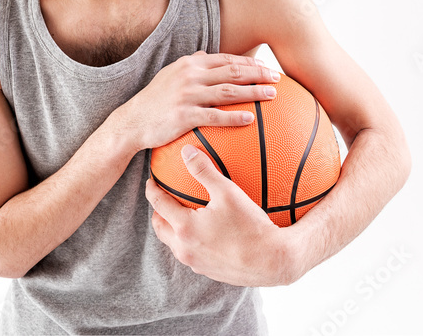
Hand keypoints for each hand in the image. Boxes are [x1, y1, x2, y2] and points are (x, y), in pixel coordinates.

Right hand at [118, 50, 278, 150]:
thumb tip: (205, 55)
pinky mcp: (184, 116)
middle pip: (233, 72)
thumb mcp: (170, 75)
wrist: (132, 121)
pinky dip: (234, 117)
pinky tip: (251, 119)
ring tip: (272, 96)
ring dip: (253, 93)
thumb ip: (190, 65)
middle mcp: (190, 76)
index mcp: (190, 65)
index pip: (227, 60)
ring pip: (228, 92)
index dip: (250, 63)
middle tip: (278, 79)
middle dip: (258, 74)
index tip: (268, 69)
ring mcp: (187, 95)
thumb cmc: (154, 100)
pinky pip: (215, 117)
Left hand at [146, 144, 297, 286]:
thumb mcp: (227, 192)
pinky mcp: (208, 271)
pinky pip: (191, 253)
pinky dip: (189, 240)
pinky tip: (204, 232)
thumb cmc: (250, 225)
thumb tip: (186, 151)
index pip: (159, 204)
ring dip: (172, 228)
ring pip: (174, 243)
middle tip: (162, 199)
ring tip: (180, 215)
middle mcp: (185, 248)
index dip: (152, 190)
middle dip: (158, 212)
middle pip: (160, 228)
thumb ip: (204, 170)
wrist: (271, 261)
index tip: (151, 181)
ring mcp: (195, 263)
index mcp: (185, 227)